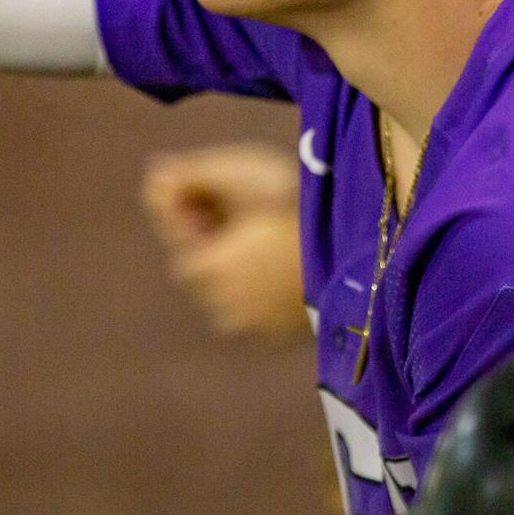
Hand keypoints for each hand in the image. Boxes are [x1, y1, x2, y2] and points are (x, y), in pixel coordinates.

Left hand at [142, 142, 306, 341]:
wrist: (359, 261)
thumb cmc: (296, 211)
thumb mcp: (242, 178)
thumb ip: (192, 176)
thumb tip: (155, 174)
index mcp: (202, 268)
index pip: (179, 234)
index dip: (198, 208)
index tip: (224, 193)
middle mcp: (218, 307)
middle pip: (204, 263)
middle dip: (217, 240)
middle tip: (252, 213)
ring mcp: (250, 330)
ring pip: (230, 290)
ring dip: (239, 268)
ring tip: (272, 240)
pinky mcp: (278, 340)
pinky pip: (258, 310)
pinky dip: (262, 292)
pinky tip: (287, 267)